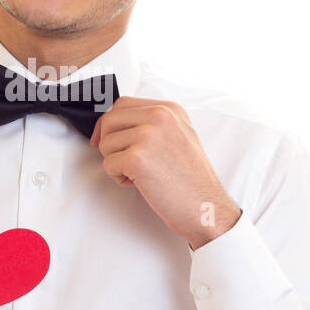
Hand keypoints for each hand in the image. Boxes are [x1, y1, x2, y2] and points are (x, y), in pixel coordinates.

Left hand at [90, 96, 241, 249]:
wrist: (206, 206)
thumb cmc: (192, 179)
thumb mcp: (180, 136)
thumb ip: (153, 124)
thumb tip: (119, 123)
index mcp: (170, 109)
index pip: (123, 104)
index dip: (108, 123)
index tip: (102, 137)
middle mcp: (160, 116)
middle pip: (110, 120)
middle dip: (108, 143)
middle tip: (123, 161)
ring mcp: (148, 135)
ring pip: (105, 144)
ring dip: (116, 163)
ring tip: (141, 175)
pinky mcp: (137, 158)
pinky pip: (108, 165)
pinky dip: (119, 178)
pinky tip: (140, 183)